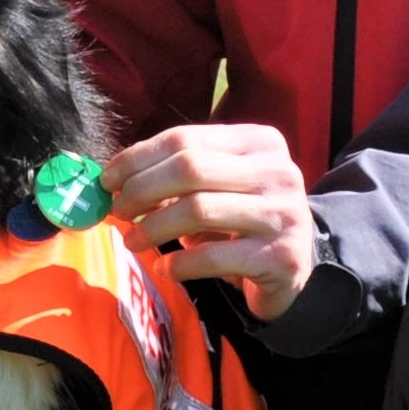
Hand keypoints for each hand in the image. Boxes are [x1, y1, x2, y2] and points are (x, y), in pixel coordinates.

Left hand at [102, 123, 317, 321]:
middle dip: (142, 190)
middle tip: (118, 211)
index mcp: (260, 142)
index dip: (139, 158)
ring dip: (153, 227)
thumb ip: (180, 175)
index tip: (109, 179)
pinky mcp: (279, 256)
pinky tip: (165, 268)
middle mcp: (277, 171)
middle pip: (190, 168)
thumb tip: (117, 178)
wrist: (299, 270)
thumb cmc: (246, 221)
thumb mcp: (221, 187)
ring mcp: (282, 213)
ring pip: (198, 210)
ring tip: (133, 241)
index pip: (186, 139)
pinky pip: (214, 256)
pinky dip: (180, 263)